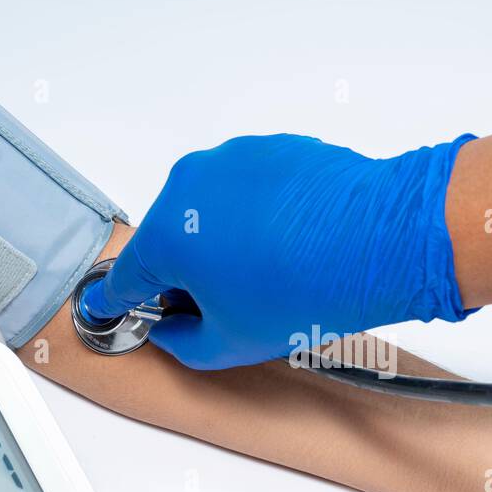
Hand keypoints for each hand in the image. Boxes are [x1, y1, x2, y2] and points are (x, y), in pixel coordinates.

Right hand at [80, 133, 477, 368]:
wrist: (381, 239)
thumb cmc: (308, 289)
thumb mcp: (232, 343)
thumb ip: (183, 342)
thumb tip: (173, 328)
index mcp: (166, 235)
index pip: (126, 277)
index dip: (121, 301)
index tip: (110, 305)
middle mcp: (188, 186)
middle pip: (171, 240)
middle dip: (191, 272)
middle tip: (232, 304)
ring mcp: (231, 160)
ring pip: (211, 210)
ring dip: (228, 240)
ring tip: (276, 272)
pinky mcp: (272, 148)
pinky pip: (251, 188)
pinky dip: (263, 214)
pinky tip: (295, 243)